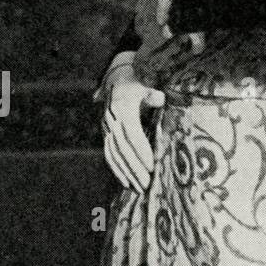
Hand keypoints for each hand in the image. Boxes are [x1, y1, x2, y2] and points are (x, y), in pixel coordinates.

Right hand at [100, 62, 164, 192]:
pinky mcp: (105, 134)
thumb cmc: (141, 81)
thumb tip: (160, 99)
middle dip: (135, 168)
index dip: (141, 151)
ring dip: (127, 173)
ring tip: (140, 189)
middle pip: (123, 148)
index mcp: (123, 106)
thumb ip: (153, 93)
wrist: (118, 76)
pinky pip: (109, 154)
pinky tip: (126, 183)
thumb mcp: (148, 82)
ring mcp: (106, 127)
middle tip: (148, 184)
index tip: (152, 166)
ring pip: (115, 154)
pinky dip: (117, 170)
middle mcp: (112, 118)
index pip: (132, 133)